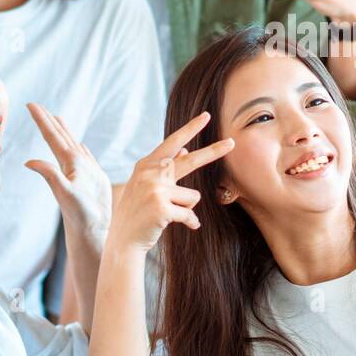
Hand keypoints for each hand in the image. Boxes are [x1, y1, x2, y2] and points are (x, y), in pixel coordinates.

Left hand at [24, 103, 111, 247]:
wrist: (92, 232)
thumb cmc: (81, 215)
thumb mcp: (65, 194)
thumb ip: (50, 176)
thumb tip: (28, 161)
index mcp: (67, 164)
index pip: (52, 137)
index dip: (42, 120)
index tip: (30, 104)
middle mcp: (73, 166)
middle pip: (59, 138)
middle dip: (49, 121)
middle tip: (37, 105)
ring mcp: (83, 172)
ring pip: (72, 145)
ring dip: (64, 131)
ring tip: (57, 118)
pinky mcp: (94, 179)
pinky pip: (87, 157)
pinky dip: (82, 148)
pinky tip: (79, 145)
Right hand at [108, 112, 234, 255]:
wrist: (123, 240)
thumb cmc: (138, 211)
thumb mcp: (147, 185)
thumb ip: (165, 169)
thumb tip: (185, 151)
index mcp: (147, 164)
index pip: (172, 142)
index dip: (190, 129)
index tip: (206, 116)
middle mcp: (151, 173)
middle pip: (191, 161)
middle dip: (214, 152)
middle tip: (232, 143)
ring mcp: (156, 190)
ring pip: (193, 197)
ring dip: (186, 208)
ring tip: (166, 214)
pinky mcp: (162, 208)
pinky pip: (190, 214)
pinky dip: (188, 222)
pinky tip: (169, 225)